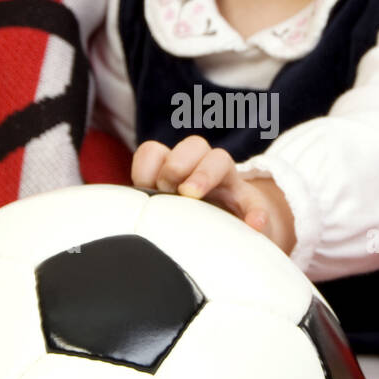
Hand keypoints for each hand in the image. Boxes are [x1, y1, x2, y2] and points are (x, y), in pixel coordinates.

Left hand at [131, 136, 296, 254]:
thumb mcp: (165, 216)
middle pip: (192, 145)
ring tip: (193, 194)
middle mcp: (201, 170)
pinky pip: (255, 203)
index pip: (156, 151)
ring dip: (205, 173)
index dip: (149, 164)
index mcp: (174, 173)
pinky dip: (255, 212)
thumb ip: (147, 212)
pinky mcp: (250, 205)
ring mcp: (228, 184)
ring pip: (220, 159)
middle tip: (169, 188)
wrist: (234, 234)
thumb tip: (123, 219)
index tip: (142, 185)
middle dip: (176, 163)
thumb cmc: (189, 225)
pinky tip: (253, 226)